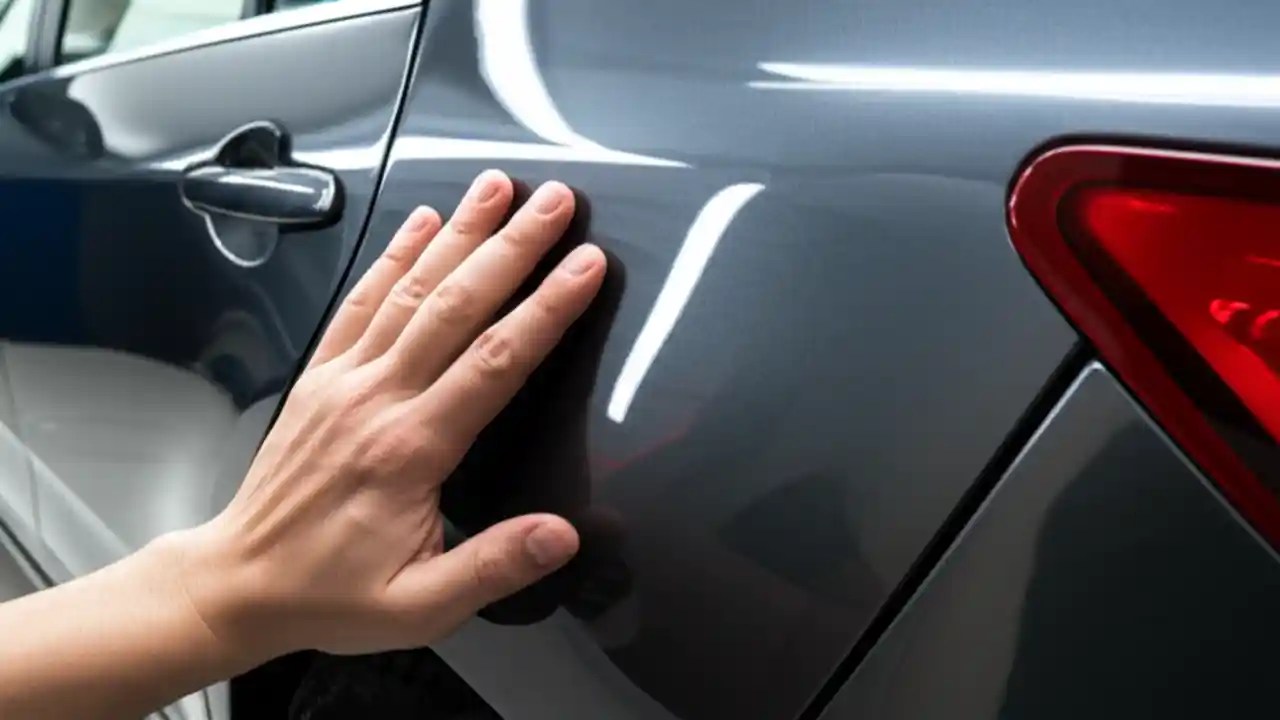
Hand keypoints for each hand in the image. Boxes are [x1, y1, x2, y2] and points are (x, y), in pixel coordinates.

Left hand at [175, 171, 603, 662]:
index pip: (493, 362)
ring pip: (410, 289)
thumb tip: (560, 536)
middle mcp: (376, 400)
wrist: (240, 583)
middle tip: (555, 202)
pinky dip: (393, 255)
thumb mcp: (419, 606)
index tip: (583, 266)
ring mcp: (344, 379)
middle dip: (512, 246)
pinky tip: (422, 222)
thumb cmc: (330, 593)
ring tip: (498, 187)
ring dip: (459, 233)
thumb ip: (493, 566)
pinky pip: (361, 300)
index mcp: (410, 450)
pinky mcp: (321, 374)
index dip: (545, 308)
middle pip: (456, 304)